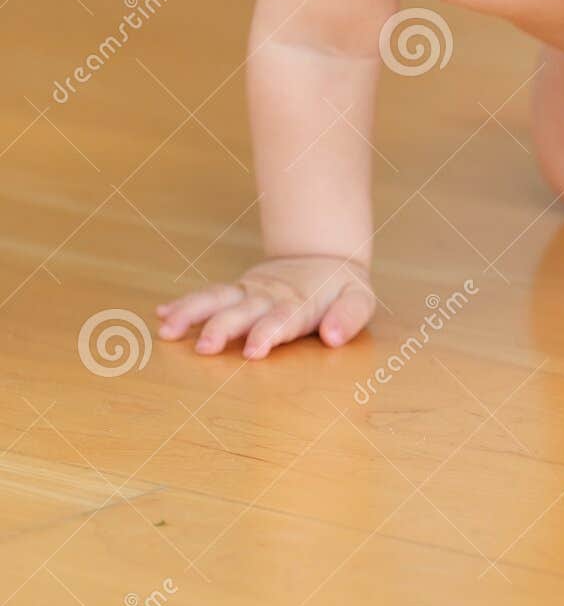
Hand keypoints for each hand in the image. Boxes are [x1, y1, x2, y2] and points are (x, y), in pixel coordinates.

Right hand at [156, 255, 374, 359]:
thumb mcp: (360, 298)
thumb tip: (335, 337)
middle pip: (243, 311)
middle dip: (223, 328)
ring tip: (167, 328)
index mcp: (299, 303)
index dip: (269, 332)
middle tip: (205, 348)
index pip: (283, 319)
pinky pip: (208, 295)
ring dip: (192, 313)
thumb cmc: (342, 287)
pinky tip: (161, 314)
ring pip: (217, 300)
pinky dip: (184, 304)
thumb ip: (350, 316)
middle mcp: (268, 296)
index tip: (254, 350)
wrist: (323, 254)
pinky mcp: (236, 291)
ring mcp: (248, 292)